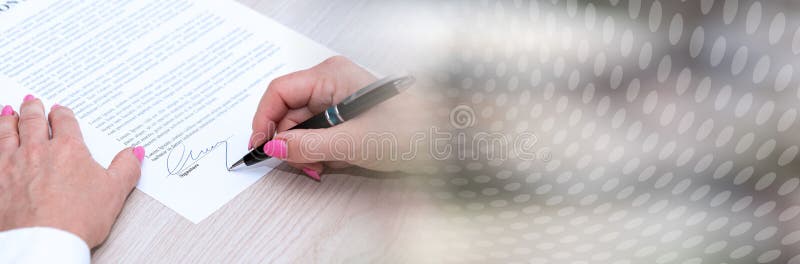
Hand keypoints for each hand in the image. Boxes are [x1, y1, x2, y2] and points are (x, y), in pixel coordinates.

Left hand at [0, 95, 143, 247]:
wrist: (43, 242)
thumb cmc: (78, 219)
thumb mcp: (114, 192)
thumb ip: (126, 168)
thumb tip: (136, 152)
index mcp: (69, 149)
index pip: (64, 122)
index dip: (62, 114)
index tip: (60, 111)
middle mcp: (38, 151)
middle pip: (32, 121)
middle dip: (32, 109)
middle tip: (32, 102)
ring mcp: (12, 164)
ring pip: (6, 132)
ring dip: (8, 120)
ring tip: (8, 113)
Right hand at [250, 56, 437, 178]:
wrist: (445, 139)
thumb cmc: (409, 130)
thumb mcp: (352, 143)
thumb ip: (308, 146)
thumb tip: (274, 148)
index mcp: (331, 75)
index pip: (280, 92)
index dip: (264, 120)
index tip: (260, 147)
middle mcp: (332, 82)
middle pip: (290, 112)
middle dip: (291, 142)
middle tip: (300, 165)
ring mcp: (340, 98)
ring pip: (305, 126)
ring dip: (308, 151)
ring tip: (324, 166)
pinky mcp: (348, 115)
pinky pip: (322, 132)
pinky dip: (323, 151)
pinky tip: (337, 161)